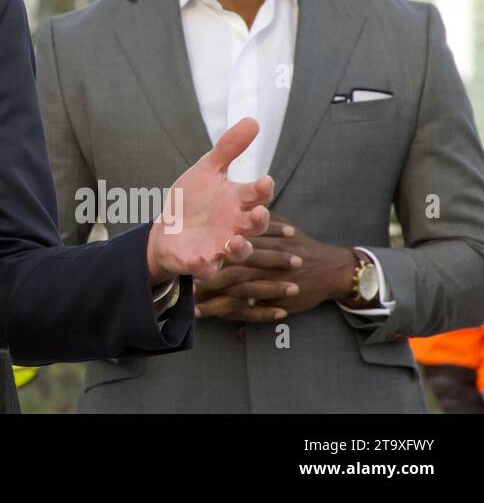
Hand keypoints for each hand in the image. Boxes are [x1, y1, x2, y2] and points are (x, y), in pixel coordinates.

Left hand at [145, 117, 272, 281]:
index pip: (256, 195)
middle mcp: (235, 225)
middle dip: (259, 221)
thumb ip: (228, 148)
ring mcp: (220, 245)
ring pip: (238, 251)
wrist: (168, 228)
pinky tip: (200, 260)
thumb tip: (253, 120)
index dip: (262, 189)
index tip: (264, 181)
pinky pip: (206, 267)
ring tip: (235, 242)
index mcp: (237, 201)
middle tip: (258, 213)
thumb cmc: (194, 199)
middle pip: (255, 226)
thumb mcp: (207, 169)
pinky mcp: (201, 262)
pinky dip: (204, 265)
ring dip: (240, 248)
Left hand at [195, 214, 355, 320]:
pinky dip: (227, 313)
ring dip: (213, 298)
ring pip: (237, 291)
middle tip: (183, 280)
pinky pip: (248, 309)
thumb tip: (236, 202)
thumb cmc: (299, 243)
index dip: (210, 250)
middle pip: (233, 268)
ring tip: (189, 302)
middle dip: (209, 275)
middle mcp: (267, 260)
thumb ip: (256, 215)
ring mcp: (271, 282)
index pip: (233, 244)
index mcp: (264, 239)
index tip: (187, 253)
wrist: (332, 268)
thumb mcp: (280, 223)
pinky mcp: (275, 300)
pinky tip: (205, 314)